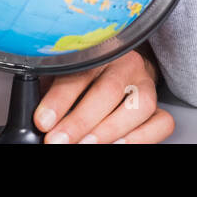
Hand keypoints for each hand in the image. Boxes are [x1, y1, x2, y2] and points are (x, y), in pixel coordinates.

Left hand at [33, 50, 173, 143]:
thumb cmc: (86, 74)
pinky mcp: (160, 106)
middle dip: (80, 121)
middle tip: (58, 141)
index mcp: (97, 50)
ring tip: (87, 146)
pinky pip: (161, 122)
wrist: (121, 68)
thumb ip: (52, 89)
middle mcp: (125, 64)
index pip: (78, 73)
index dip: (58, 100)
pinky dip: (142, 138)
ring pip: (138, 106)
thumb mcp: (64, 73)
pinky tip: (120, 145)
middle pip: (107, 91)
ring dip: (109, 130)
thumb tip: (36, 116)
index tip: (42, 121)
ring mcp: (146, 84)